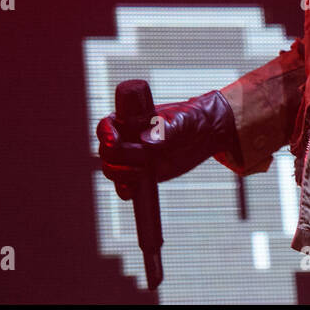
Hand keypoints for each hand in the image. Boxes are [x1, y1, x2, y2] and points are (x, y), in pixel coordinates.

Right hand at [95, 90, 238, 199]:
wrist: (203, 134)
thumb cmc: (190, 120)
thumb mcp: (181, 121)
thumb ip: (165, 129)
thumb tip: (147, 141)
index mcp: (129, 119)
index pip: (106, 126)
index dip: (105, 134)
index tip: (115, 141)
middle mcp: (126, 139)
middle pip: (106, 152)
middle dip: (120, 158)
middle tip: (145, 158)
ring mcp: (131, 158)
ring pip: (111, 170)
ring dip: (123, 175)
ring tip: (146, 170)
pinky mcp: (140, 174)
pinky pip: (124, 186)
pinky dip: (125, 190)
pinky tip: (134, 190)